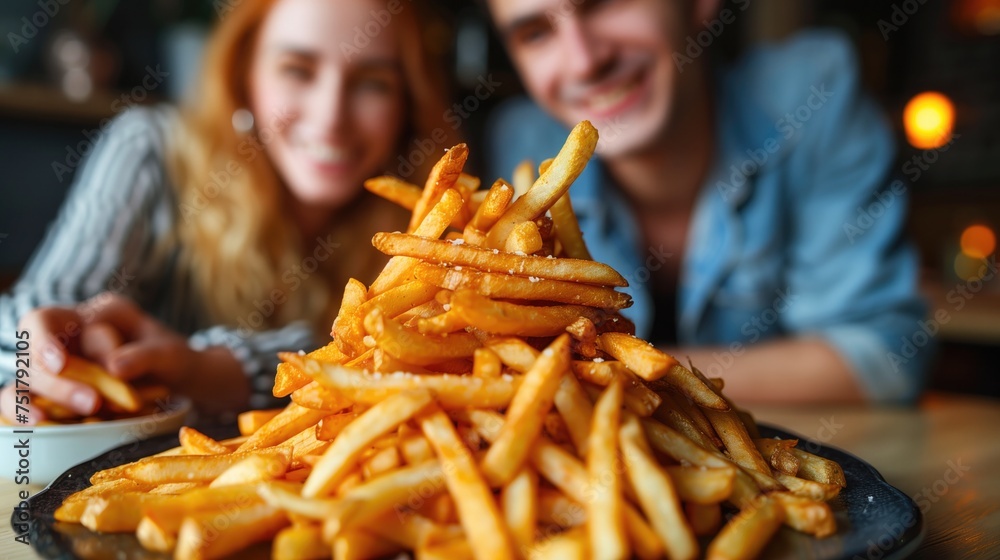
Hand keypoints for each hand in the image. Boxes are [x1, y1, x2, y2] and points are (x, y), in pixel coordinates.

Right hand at [1, 293, 244, 423]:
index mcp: (94, 314)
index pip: (48, 321)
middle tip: (92, 403)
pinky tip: (39, 425)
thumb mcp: (170, 353)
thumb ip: (145, 355)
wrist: (180, 381)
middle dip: (57, 382)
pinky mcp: (57, 394)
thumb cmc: (174, 360)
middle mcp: (68, 336)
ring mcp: (58, 366)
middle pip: (32, 354)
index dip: (45, 343)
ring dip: (35, 401)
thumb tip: (114, 367)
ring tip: (52, 422)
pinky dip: (27, 414)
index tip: (60, 364)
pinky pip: (28, 403)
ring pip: (24, 380)